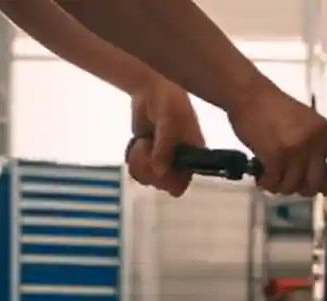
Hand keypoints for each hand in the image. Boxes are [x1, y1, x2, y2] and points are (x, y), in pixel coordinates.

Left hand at [126, 77, 203, 196]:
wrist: (151, 89)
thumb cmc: (168, 100)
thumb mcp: (168, 120)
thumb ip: (165, 145)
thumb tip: (160, 171)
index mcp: (193, 156)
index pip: (182, 183)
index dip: (167, 179)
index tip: (158, 165)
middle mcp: (180, 162)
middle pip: (162, 185)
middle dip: (149, 169)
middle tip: (146, 148)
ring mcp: (162, 161)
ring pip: (147, 180)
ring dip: (139, 163)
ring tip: (141, 144)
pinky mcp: (148, 157)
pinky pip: (137, 171)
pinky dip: (133, 159)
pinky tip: (137, 145)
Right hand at [226, 80, 326, 196]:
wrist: (249, 96)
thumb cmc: (275, 108)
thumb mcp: (307, 122)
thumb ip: (317, 146)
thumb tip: (323, 177)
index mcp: (326, 132)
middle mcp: (314, 142)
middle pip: (317, 183)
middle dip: (303, 189)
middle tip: (291, 183)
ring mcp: (295, 150)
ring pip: (293, 186)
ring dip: (281, 187)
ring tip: (272, 177)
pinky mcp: (275, 156)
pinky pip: (274, 183)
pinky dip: (267, 183)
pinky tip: (262, 177)